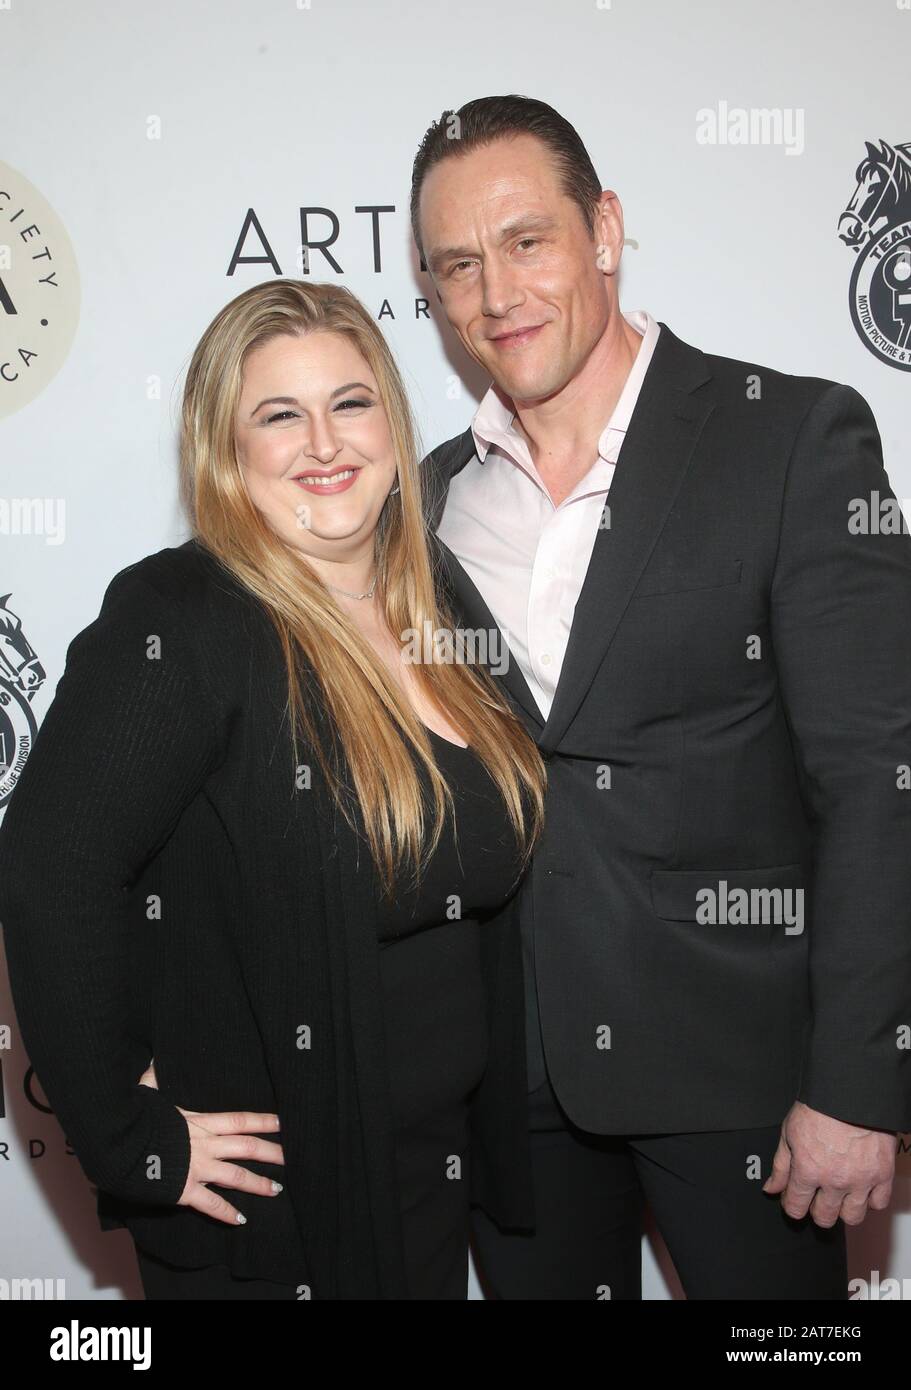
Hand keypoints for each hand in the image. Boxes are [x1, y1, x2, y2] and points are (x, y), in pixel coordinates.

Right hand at [138, 1059, 284, 1226]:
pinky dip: (227, 1213)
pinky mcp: (185, 1190)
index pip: (240, 1119)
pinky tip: (241, 1220)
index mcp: (200, 1121)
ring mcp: (198, 1168)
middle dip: (272, 1152)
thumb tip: (155, 1059)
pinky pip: (211, 1203)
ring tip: (277, 1190)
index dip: (264, 1121)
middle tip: (292, 1158)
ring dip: (258, 1183)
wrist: (119, 1144)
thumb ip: (156, 1078)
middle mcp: (206, 1144)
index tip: (284, 1122)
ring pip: (237, 1176)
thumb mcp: (148, 1093)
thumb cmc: (134, 1118)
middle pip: (247, 1147)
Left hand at [762, 1100, 896, 1226]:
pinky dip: (870, 1200)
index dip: (793, 1205)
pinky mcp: (883, 1174)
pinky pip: (878, 1203)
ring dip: (843, 1210)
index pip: (796, 1207)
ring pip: (852, 1217)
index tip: (795, 1200)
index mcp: (808, 1170)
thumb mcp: (789, 1133)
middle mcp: (834, 1180)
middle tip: (817, 1197)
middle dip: (817, 1210)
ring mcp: (861, 1180)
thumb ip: (780, 1165)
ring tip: (840, 1196)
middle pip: (824, 1217)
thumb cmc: (818, 1107)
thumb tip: (772, 1188)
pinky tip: (861, 1189)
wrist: (849, 1092)